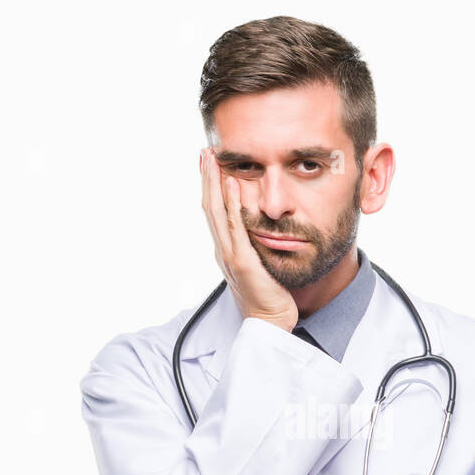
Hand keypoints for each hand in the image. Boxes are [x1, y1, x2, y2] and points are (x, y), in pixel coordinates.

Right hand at [200, 147, 297, 331]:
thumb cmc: (269, 297)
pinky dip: (232, 204)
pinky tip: (232, 185)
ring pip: (216, 212)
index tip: (209, 164)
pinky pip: (235, 228)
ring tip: (211, 159)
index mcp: (226, 250)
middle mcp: (223, 250)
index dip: (210, 187)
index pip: (213, 212)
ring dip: (213, 183)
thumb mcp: (260, 265)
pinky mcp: (242, 262)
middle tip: (204, 152)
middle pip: (209, 207)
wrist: (270, 323)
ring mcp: (230, 255)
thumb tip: (259, 228)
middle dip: (206, 178)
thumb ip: (255, 246)